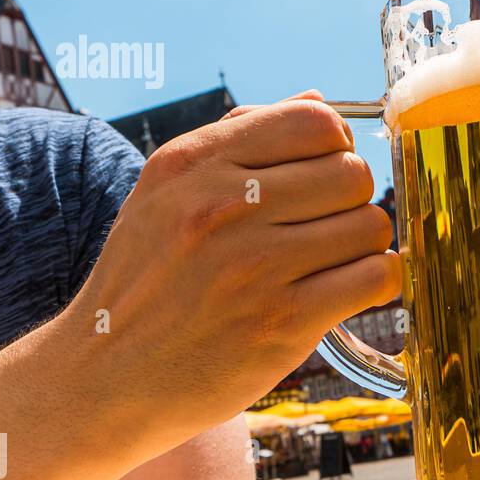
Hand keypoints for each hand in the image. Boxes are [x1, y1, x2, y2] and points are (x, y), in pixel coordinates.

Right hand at [64, 91, 400, 450]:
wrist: (103, 379)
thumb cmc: (145, 284)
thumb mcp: (165, 195)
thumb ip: (239, 140)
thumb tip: (316, 99)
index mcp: (195, 163)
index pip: (315, 121)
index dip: (335, 149)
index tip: (321, 179)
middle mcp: (224, 205)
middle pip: (352, 173)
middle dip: (351, 201)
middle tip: (325, 230)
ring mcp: (255, 264)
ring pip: (370, 224)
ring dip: (363, 247)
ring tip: (331, 265)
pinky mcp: (282, 321)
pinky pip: (374, 277)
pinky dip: (375, 285)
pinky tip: (347, 294)